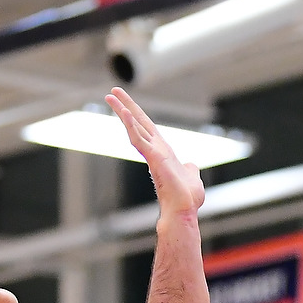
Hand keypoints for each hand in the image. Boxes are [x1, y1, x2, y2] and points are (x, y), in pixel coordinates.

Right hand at [108, 88, 203, 218]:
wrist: (185, 210)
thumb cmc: (187, 198)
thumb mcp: (192, 176)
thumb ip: (190, 169)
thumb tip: (192, 166)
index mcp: (163, 151)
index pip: (147, 127)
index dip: (137, 114)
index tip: (125, 102)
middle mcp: (155, 150)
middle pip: (137, 122)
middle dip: (125, 106)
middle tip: (111, 91)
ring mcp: (153, 154)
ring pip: (134, 128)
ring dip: (123, 112)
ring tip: (110, 96)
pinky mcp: (154, 158)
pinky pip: (140, 139)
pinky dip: (132, 126)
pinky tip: (124, 114)